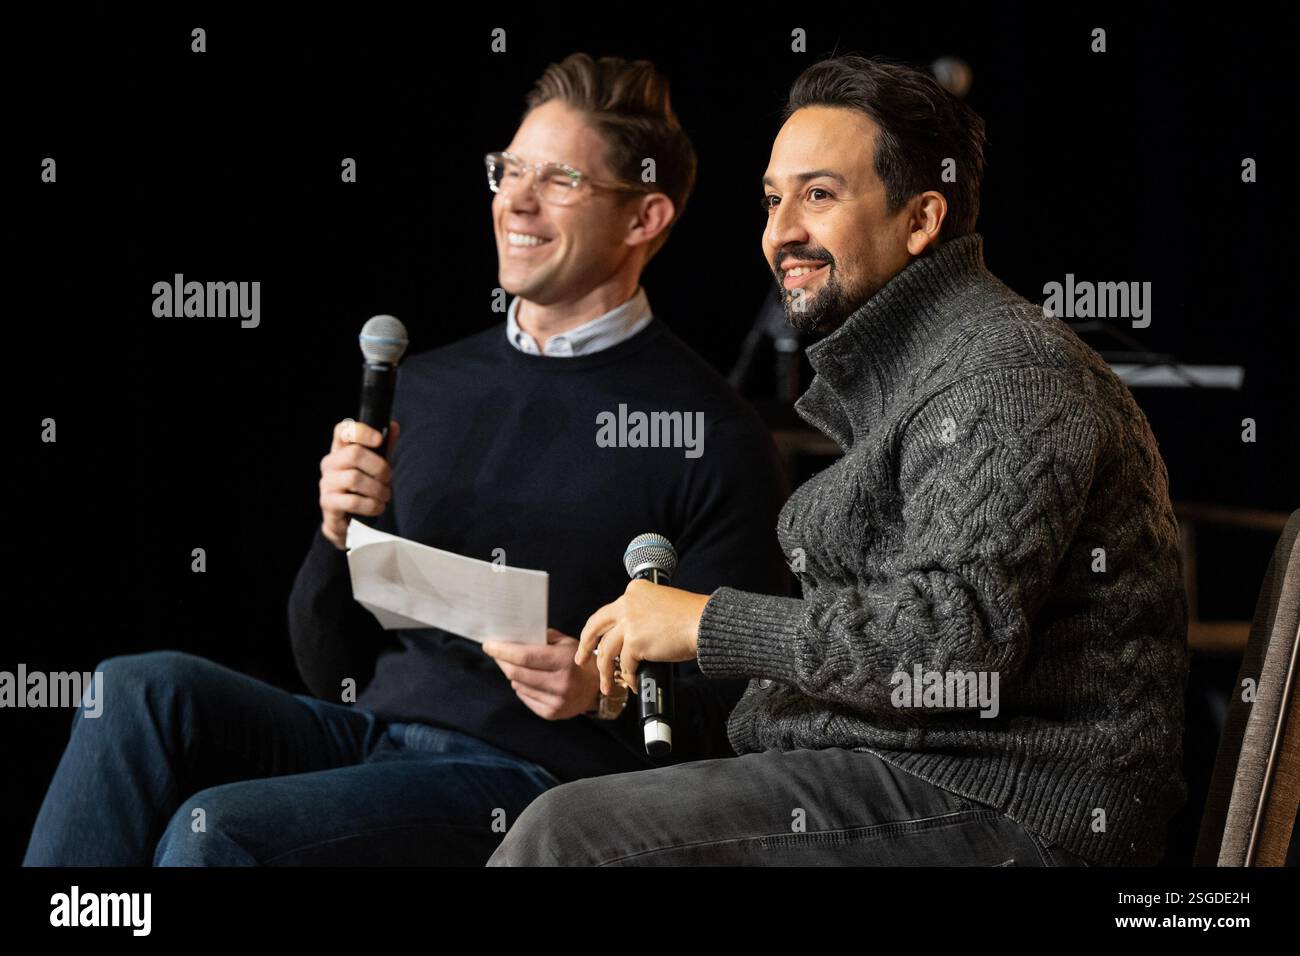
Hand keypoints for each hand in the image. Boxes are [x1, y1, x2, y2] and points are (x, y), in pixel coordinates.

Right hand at [319, 418, 399, 549]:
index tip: (379, 439)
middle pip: (354, 454)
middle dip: (379, 467)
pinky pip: (353, 501)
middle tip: (388, 478)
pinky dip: (371, 505)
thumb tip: (393, 426)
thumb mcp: (375, 466)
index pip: (343, 430)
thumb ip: (384, 448)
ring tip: (384, 496)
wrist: (347, 521)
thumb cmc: (363, 488)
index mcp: (340, 450)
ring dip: (377, 489)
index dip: (361, 431)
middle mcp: (330, 464)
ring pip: (354, 479)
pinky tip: (377, 507)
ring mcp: (327, 483)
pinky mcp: (328, 503)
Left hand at [482, 629, 599, 719]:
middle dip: (502, 661)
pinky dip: (522, 687)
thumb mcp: (565, 642)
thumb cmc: (577, 659)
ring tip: (516, 665)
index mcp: (564, 660)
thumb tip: (512, 636)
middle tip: (495, 652)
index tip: (488, 644)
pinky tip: (529, 680)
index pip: (525, 657)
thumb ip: (541, 638)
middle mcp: (561, 683)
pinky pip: (525, 697)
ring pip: (518, 685)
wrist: (597, 688)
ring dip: (513, 674)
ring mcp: (556, 701)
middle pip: (517, 673)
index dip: (503, 651)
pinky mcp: (552, 713)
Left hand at [577, 580, 709, 696]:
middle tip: (581, 658)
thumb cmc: (692, 616)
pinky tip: (634, 685)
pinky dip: (629, 678)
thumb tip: (631, 639)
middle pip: (595, 626)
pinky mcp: (635, 641)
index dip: (601, 629)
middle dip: (585, 645)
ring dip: (605, 672)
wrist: (706, 623)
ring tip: (606, 687)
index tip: (595, 640)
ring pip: (606, 652)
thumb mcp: (662, 604)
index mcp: (634, 590)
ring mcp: (629, 622)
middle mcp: (627, 603)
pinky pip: (626, 666)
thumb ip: (643, 614)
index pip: (609, 611)